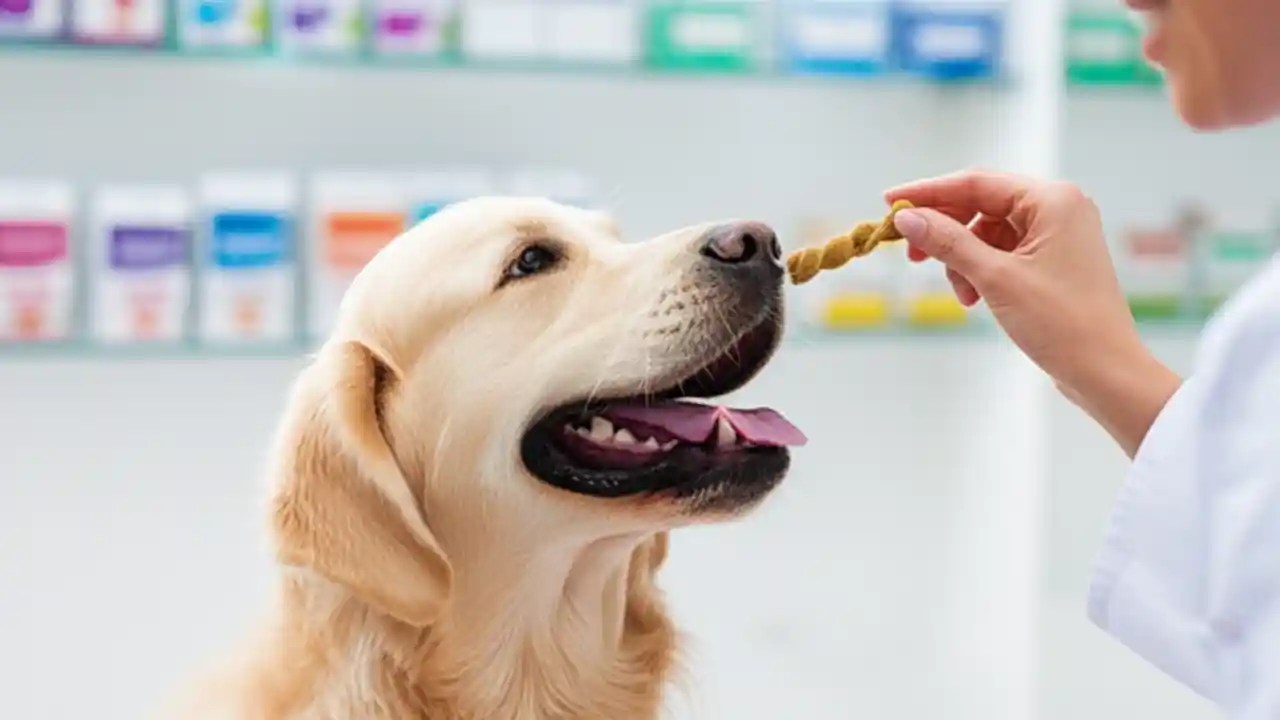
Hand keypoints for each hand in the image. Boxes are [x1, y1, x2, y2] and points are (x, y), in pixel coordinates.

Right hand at [885, 170, 1181, 456]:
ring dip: (963, 258)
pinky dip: (981, 270)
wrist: (1106, 372)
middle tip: (911, 256)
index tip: (890, 203)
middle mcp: (1058, 207)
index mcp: (1052, 200)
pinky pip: (1004, 251)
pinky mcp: (1054, 259)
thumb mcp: (995, 278)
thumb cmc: (1061, 323)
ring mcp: (1059, 233)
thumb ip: (948, 242)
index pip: (976, 182)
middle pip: (981, 204)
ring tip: (962, 293)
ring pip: (988, 231)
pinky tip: (975, 297)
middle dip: (945, 231)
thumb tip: (908, 219)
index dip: (928, 193)